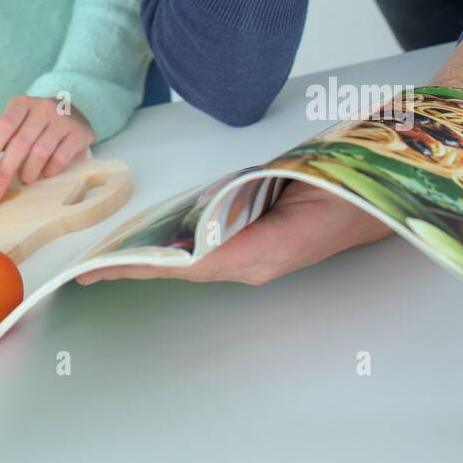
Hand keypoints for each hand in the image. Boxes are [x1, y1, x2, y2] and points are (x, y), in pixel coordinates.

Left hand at [0, 96, 95, 201]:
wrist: (73, 111)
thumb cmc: (35, 123)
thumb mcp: (14, 124)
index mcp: (20, 104)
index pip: (3, 126)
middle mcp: (42, 108)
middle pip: (20, 143)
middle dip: (4, 172)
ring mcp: (62, 119)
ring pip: (40, 152)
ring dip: (29, 172)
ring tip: (25, 179)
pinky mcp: (79, 133)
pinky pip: (61, 157)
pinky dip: (50, 171)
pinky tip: (45, 173)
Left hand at [75, 180, 393, 285]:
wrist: (376, 193)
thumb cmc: (342, 196)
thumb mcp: (298, 212)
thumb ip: (253, 237)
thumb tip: (202, 251)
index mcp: (256, 256)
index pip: (183, 264)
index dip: (140, 266)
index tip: (103, 269)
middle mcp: (248, 259)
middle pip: (176, 265)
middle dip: (130, 265)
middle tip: (86, 267)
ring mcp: (250, 251)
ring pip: (185, 255)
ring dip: (144, 255)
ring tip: (102, 254)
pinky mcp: (251, 237)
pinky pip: (202, 242)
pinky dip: (169, 241)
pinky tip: (146, 236)